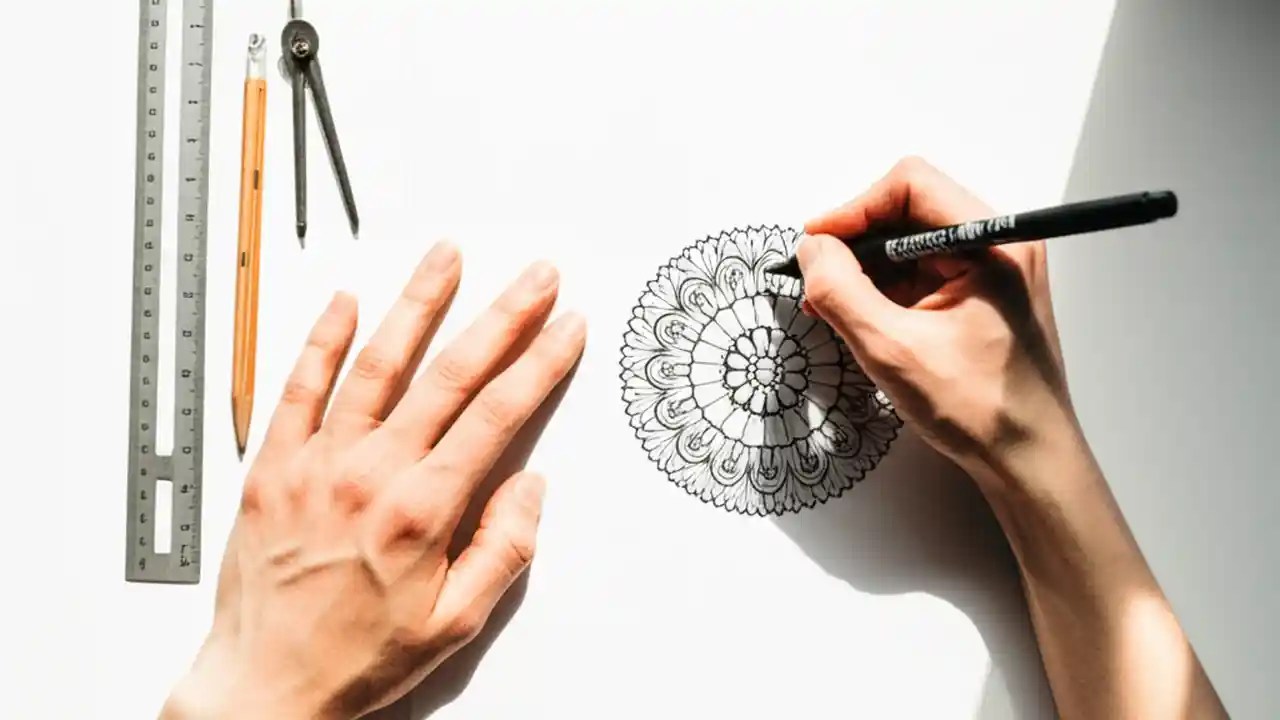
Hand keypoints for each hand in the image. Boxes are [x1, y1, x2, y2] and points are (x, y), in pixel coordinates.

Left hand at [162, 242, 585, 719]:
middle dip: (503, 318)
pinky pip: (298, 389)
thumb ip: (502, 550)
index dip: (540, 365)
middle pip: (451, 376)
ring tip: (448, 258)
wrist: (264, 687)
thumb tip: (528, 488)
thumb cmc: (356, 658)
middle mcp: (371, 475)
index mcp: (421, 512)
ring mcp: (318, 463)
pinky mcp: (273, 466)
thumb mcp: (455, 623)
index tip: (567, 330)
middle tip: (535, 277)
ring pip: (378, 366)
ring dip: (418, 305)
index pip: (497, 416)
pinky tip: (346, 302)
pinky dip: (322, 341)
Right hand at [797, 157, 1074, 485]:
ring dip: (867, 271)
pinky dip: (886, 292)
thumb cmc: (981, 411)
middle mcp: (999, 245)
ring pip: (911, 245)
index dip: (854, 210)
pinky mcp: (982, 297)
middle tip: (817, 280)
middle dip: (856, 244)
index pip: (911, 187)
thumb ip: (842, 293)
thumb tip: (812, 250)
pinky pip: (923, 274)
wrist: (1028, 461)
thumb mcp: (893, 350)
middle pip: (909, 212)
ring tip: (833, 309)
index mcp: (992, 244)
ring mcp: (993, 271)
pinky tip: (862, 322)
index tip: (816, 244)